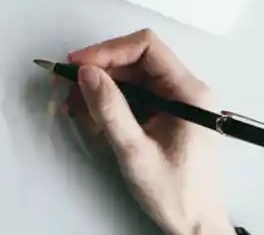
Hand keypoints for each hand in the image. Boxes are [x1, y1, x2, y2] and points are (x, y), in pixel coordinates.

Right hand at [67, 30, 231, 234]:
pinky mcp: (165, 113)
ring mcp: (175, 102)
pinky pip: (133, 96)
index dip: (108, 51)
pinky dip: (108, 103)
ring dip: (100, 88)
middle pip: (134, 60)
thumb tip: (88, 74)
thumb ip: (111, 110)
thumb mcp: (136, 153)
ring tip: (75, 106)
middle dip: (98, 70)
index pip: (146, 47)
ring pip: (130, 78)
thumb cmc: (180, 195)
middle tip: (67, 85)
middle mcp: (185, 91)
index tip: (79, 65)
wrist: (196, 225)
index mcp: (189, 93)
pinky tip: (92, 118)